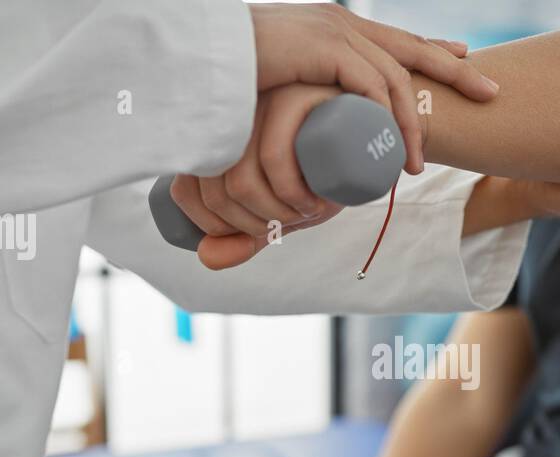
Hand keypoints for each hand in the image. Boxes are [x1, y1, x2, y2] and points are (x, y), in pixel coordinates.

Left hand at [170, 84, 347, 270]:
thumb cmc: (323, 170)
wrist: (372, 138)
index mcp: (218, 137)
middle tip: (292, 221)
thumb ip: (245, 233)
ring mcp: (260, 103)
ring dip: (277, 215)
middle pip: (217, 192)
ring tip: (307, 209)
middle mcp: (231, 117)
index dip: (217, 226)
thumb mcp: (280, 208)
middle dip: (257, 225)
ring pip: (241, 180)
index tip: (258, 229)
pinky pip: (273, 156)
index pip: (187, 192)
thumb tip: (208, 258)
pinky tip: (312, 201)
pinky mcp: (292, 96)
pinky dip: (290, 194)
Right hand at [250, 3, 499, 173]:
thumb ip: (296, 101)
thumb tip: (311, 131)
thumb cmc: (226, 79)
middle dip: (454, 70)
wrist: (195, 58)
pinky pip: (371, 84)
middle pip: (411, 48)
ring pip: (395, 77)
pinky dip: (386, 117)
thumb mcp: (274, 87)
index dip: (432, 51)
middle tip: (490, 91)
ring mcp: (335, 30)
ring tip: (414, 165)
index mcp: (333, 26)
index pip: (394, 38)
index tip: (463, 61)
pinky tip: (392, 145)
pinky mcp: (326, 45)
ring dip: (410, 124)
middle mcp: (341, 23)